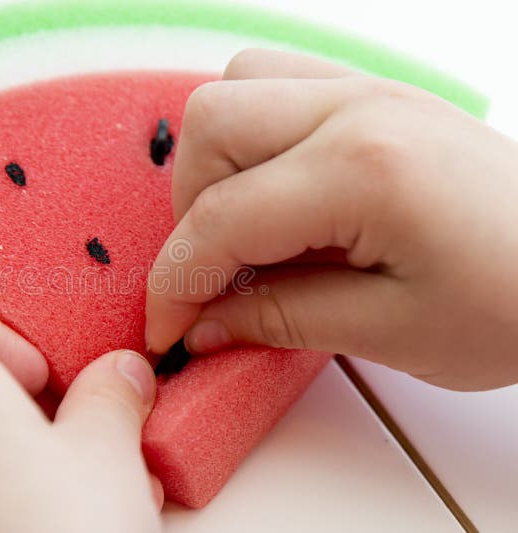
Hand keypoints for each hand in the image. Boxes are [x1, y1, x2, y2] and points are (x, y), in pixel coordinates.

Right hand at [145, 49, 517, 390]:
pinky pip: (278, 82)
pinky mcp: (374, 94)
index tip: (168, 329)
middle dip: (190, 211)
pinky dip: (251, 132)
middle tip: (215, 273)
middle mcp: (357, 108)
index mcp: (363, 169)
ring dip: (215, 161)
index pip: (223, 218)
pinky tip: (273, 186)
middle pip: (211, 126)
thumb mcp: (391, 332)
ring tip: (243, 226)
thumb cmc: (516, 304)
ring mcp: (366, 90)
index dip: (177, 282)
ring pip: (235, 88)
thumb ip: (278, 319)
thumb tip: (203, 323)